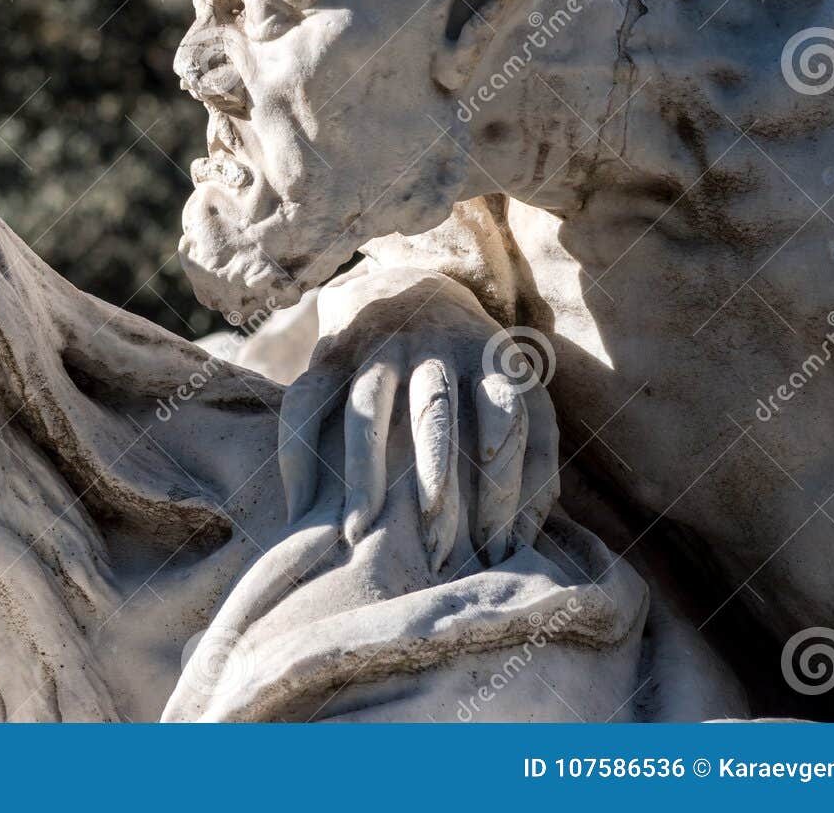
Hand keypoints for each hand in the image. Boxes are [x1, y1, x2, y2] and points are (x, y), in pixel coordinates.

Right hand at [279, 263, 558, 569]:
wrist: (404, 284)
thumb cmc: (470, 365)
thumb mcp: (515, 386)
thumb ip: (535, 450)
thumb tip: (527, 537)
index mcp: (488, 354)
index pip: (506, 414)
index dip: (505, 478)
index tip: (500, 543)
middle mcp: (431, 346)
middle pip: (434, 413)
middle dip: (435, 481)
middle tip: (435, 550)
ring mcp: (374, 346)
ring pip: (366, 408)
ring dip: (362, 470)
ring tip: (356, 532)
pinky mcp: (327, 352)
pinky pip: (305, 402)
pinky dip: (298, 452)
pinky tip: (301, 505)